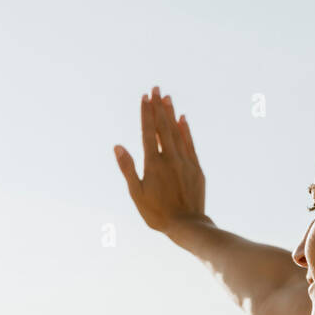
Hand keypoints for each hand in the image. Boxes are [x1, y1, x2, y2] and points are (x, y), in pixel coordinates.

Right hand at [114, 86, 206, 235]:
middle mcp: (170, 158)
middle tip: (156, 89)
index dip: (146, 113)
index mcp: (153, 163)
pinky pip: (190, 144)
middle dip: (158, 107)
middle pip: (163, 127)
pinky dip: (185, 131)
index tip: (144, 97)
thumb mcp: (136, 193)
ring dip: (171, 114)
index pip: (148, 132)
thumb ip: (128, 168)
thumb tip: (118, 147)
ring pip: (177, 132)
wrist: (187, 225)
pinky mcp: (196, 168)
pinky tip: (182, 120)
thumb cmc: (157, 213)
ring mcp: (185, 162)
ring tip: (167, 98)